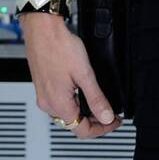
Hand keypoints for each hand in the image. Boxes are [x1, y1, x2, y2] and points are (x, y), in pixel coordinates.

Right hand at [22, 14, 122, 137]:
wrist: (42, 29)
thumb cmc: (59, 47)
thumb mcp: (85, 74)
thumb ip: (96, 98)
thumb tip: (106, 117)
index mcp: (58, 104)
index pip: (82, 130)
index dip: (102, 129)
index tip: (115, 122)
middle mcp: (48, 103)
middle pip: (74, 124)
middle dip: (95, 122)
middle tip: (111, 114)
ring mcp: (44, 95)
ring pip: (67, 114)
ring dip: (85, 113)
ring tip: (100, 105)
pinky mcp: (43, 86)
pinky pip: (60, 103)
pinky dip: (75, 104)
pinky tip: (84, 95)